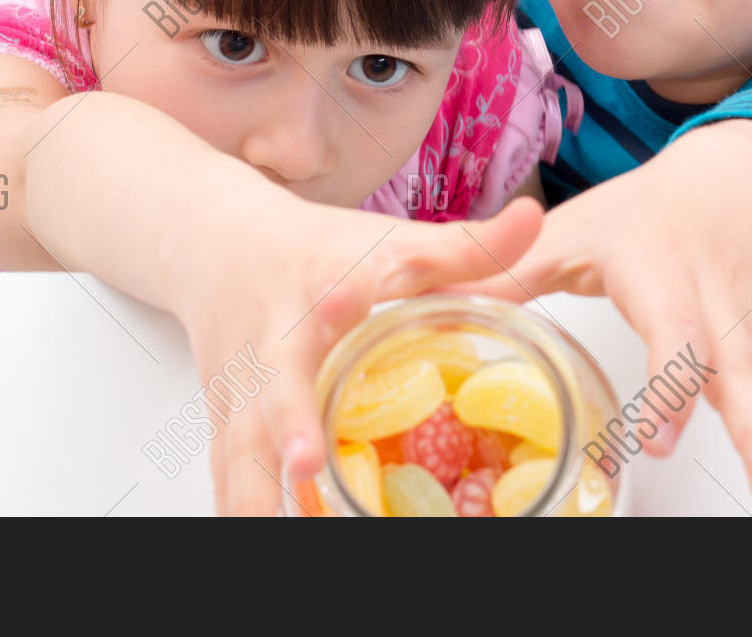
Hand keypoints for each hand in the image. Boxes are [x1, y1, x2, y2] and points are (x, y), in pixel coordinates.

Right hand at [170, 186, 542, 515]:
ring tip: (272, 528)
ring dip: (254, 490)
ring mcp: (241, 382)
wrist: (219, 244)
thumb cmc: (319, 249)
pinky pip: (228, 468)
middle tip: (307, 462)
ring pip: (240, 440)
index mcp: (321, 283)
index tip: (346, 300)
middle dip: (288, 422)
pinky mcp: (224, 415)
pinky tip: (260, 533)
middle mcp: (273, 336)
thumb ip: (464, 246)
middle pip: (275, 381)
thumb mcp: (392, 242)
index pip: (337, 283)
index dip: (345, 293)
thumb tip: (532, 218)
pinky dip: (241, 504)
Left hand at [453, 120, 751, 514]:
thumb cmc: (651, 212)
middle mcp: (715, 303)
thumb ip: (510, 268)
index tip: (657, 440)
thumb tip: (426, 297)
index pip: (671, 331)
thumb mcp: (578, 228)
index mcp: (661, 269)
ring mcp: (750, 331)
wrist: (743, 182)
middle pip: (741, 371)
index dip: (668, 385)